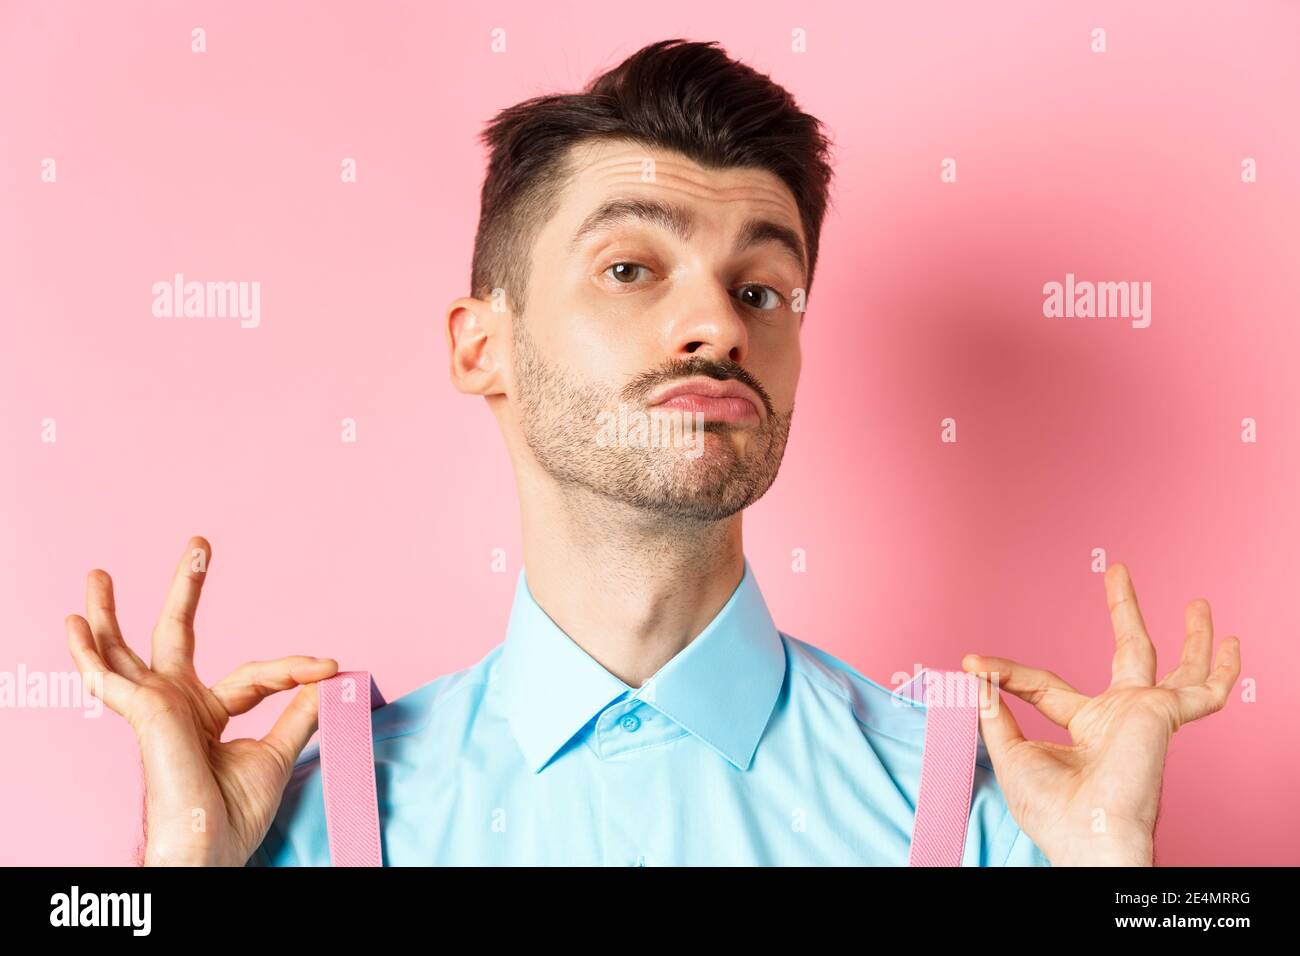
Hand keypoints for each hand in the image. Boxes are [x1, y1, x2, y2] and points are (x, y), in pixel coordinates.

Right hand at [65, 536, 338, 865]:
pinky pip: (109, 678)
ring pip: (126, 649)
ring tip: (98, 575)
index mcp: (207, 714)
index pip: (255, 674)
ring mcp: (156, 707)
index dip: (294, 667)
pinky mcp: (143, 713)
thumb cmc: (235, 813)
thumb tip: (329, 676)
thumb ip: (298, 711)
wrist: (210, 845)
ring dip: (109, 613)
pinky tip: (74, 623)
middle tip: (199, 542)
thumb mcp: (277, 751)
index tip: (329, 663)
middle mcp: (177, 705)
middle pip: (176, 634)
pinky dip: (89, 651)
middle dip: (185, 588)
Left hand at [962, 563, 1240, 865]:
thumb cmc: (1051, 809)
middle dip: (1124, 612)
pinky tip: (1233, 644)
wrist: (1085, 834)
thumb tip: (975, 677)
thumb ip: (994, 711)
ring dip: (1191, 634)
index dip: (1007, 673)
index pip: (1044, 685)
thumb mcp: (1009, 751)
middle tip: (1118, 573)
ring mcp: (1145, 715)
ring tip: (1197, 602)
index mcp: (1085, 728)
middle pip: (1128, 652)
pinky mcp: (1163, 715)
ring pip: (1175, 663)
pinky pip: (1205, 693)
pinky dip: (1222, 671)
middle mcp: (1120, 717)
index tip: (972, 661)